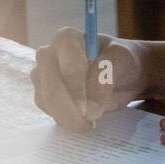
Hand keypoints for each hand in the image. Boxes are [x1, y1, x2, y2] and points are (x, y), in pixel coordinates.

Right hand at [31, 27, 145, 130]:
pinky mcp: (44, 94)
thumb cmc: (121, 60)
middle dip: (70, 110)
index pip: (67, 66)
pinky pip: (49, 111)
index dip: (77, 90)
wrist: (120, 73)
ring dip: (68, 118)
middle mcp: (49, 55)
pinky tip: (83, 119)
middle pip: (52, 87)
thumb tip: (89, 109)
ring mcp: (43, 75)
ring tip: (91, 122)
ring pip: (47, 102)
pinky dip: (66, 120)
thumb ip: (104, 78)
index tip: (90, 111)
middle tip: (89, 124)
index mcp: (66, 39)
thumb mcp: (121, 61)